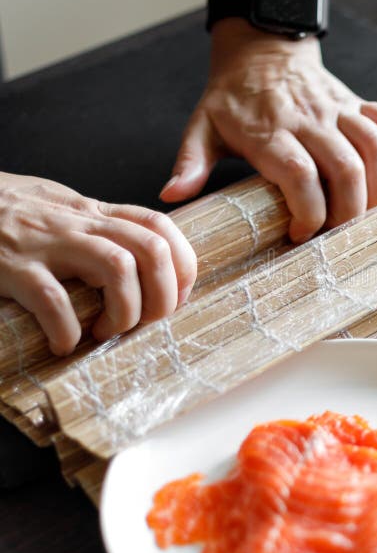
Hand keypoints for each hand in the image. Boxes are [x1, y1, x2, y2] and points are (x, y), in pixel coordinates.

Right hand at [0, 173, 196, 354]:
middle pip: (152, 249)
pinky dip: (68, 330)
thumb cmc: (7, 213)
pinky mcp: (13, 268)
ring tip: (107, 332)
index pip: (160, 227)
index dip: (183, 264)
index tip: (178, 295)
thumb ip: (101, 228)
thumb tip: (148, 261)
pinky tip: (63, 343)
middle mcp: (78, 223)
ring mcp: (46, 244)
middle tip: (147, 322)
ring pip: (117, 268)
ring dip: (125, 310)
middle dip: (164, 294)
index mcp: (93, 212)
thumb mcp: (62, 210)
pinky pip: (55, 301)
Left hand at [160, 20, 376, 242]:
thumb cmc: (232, 96)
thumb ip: (190, 161)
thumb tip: (172, 197)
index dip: (309, 212)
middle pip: (346, 168)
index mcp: (269, 131)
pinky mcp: (356, 103)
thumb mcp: (202, 125)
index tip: (302, 235)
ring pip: (375, 149)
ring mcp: (337, 109)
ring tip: (371, 214)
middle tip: (340, 234)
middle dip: (351, 211)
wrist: (263, 46)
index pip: (300, 175)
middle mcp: (308, 119)